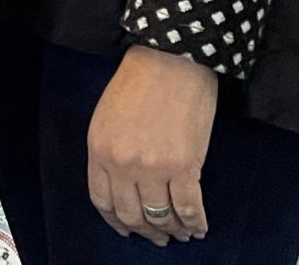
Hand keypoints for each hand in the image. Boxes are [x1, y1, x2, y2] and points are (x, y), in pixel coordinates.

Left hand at [87, 45, 216, 244]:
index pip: (102, 201)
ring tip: (180, 234)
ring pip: (160, 216)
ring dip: (171, 230)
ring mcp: (153, 168)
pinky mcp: (184, 166)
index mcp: (99, 151)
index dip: (115, 221)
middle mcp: (123, 165)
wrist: (171, 60)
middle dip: (145, 231)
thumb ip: (109, 152)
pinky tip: (198, 228)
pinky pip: (189, 207)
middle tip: (157, 237)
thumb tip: (124, 184)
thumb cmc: (140, 81)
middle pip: (131, 214)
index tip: (126, 229)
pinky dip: (194, 222)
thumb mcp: (107, 117)